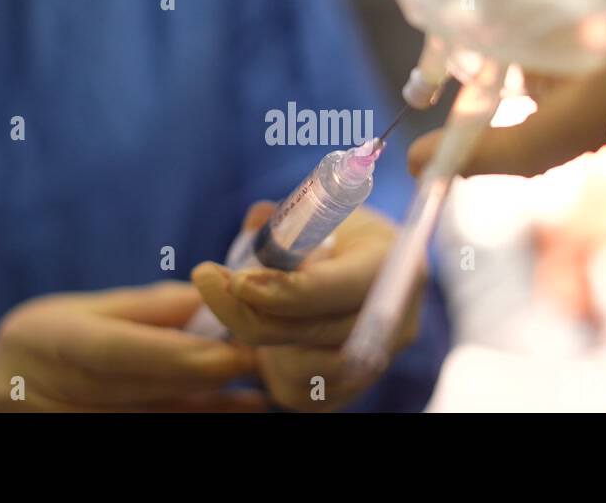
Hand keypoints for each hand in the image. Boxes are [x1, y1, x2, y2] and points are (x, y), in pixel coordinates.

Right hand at [0, 284, 262, 411]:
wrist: (2, 386)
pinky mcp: (69, 444)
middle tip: (255, 365)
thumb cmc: (51, 336)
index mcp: (40, 338)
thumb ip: (147, 308)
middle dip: (201, 380)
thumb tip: (209, 295)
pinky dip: (190, 421)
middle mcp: (34, 389)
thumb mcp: (86, 309)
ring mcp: (48, 425)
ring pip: (143, 422)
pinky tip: (230, 412)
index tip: (232, 352)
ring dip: (204, 410)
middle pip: (133, 392)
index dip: (175, 356)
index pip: (113, 351)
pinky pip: (141, 433)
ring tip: (254, 397)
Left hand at [192, 202, 421, 410]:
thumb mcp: (315, 212)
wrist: (356, 270)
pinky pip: (300, 393)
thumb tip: (259, 221)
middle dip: (252, 312)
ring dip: (261, 341)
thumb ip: (286, 221)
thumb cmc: (332, 232)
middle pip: (314, 332)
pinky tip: (262, 335)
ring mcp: (379, 359)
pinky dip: (270, 368)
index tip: (236, 280)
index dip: (283, 290)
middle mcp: (397, 318)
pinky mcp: (353, 388)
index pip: (336, 288)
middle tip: (207, 282)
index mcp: (392, 262)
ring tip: (245, 306)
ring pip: (302, 368)